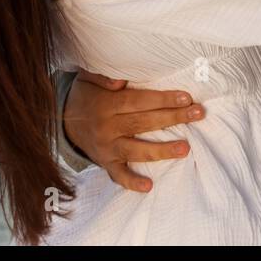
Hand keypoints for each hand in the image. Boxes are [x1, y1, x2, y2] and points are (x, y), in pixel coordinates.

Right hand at [63, 69, 205, 191]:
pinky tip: (148, 186)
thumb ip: (103, 74)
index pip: (138, 101)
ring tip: (185, 149)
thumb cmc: (86, 94)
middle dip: (173, 118)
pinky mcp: (106, 162)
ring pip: (137, 150)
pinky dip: (132, 183)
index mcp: (106, 104)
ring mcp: (106, 148)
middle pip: (144, 123)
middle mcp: (107, 127)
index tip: (186, 97)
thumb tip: (120, 81)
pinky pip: (119, 175)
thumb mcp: (88, 77)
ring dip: (162, 150)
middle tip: (198, 114)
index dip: (162, 99)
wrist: (62, 121)